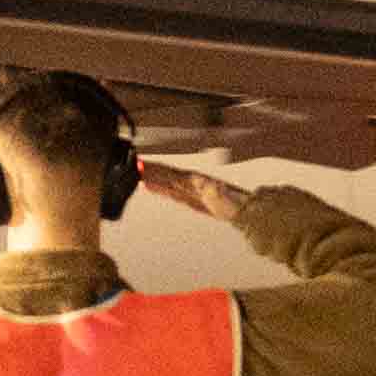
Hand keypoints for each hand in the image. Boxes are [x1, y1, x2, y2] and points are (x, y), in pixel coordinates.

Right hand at [138, 162, 258, 235]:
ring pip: (165, 182)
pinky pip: (170, 192)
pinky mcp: (190, 199)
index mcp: (195, 179)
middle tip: (131, 166)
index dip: (154, 169)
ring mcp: (190, 190)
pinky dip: (159, 189)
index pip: (169, 172)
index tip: (140, 164)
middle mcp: (190, 182)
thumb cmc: (233, 202)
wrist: (244, 211)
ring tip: (135, 175)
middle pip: (164, 175)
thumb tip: (203, 185)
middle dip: (148, 171)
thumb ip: (211, 190)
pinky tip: (151, 187)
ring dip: (151, 178)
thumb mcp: (223, 196)